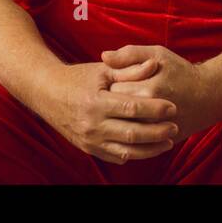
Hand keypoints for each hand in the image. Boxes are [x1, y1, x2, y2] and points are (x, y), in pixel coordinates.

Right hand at [38, 60, 179, 163]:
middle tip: (175, 127)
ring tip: (169, 141)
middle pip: (132, 133)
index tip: (172, 106)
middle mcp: (92, 124)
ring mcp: (89, 140)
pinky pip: (116, 157)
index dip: (154, 108)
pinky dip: (135, 154)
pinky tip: (149, 148)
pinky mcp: (88, 149)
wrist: (46, 93)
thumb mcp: (102, 70)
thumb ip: (129, 69)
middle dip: (157, 131)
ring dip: (150, 148)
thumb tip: (154, 65)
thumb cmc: (77, 78)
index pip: (132, 107)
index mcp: (96, 102)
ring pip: (127, 151)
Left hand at [103, 45, 221, 137]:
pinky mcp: (160, 141)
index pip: (112, 88)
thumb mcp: (158, 54)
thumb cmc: (181, 71)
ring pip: (124, 124)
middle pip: (116, 108)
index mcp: (148, 89)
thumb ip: (129, 53)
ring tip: (131, 103)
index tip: (121, 78)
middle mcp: (151, 113)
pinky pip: (135, 138)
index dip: (113, 82)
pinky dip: (132, 128)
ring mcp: (156, 130)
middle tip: (125, 91)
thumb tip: (104, 56)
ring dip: (122, 115)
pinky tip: (137, 118)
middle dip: (115, 99)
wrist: (209, 96)